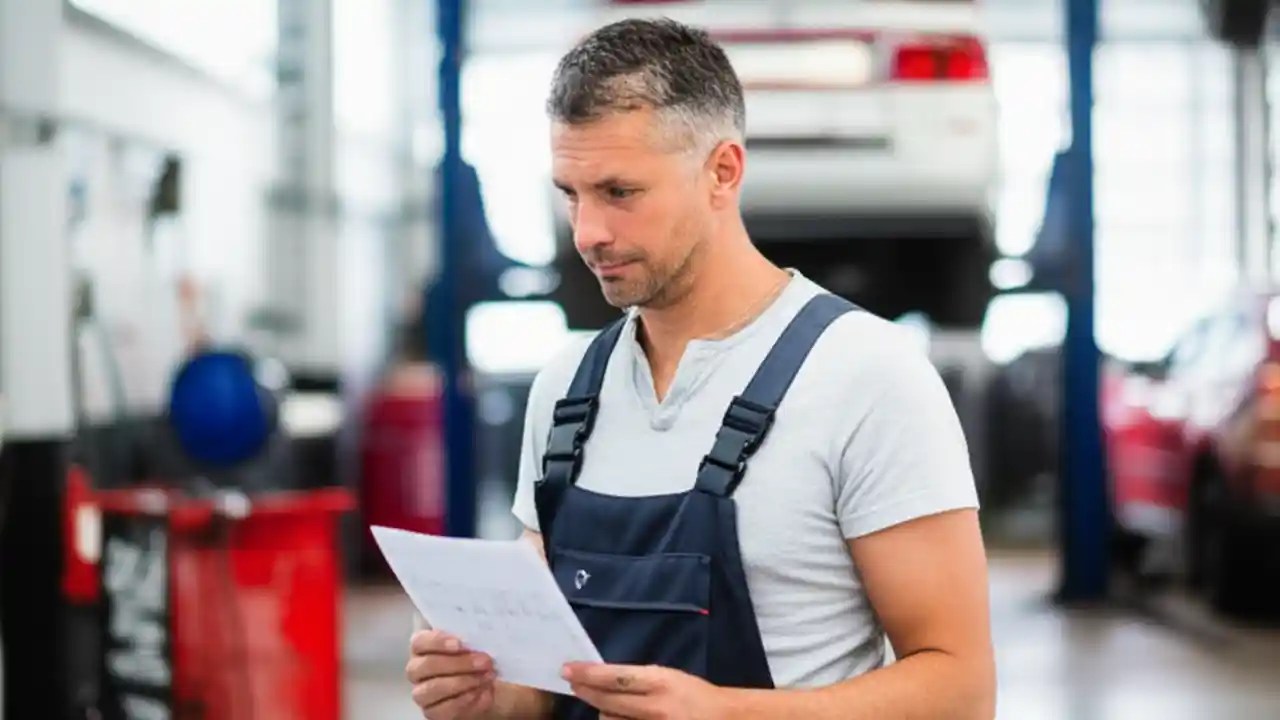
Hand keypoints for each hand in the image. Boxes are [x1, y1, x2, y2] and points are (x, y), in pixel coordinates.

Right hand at [406, 630, 496, 718]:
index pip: (419, 642)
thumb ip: (470, 637)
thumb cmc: (473, 656)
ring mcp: (422, 693)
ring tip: (486, 677)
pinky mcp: (432, 712)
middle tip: (484, 662)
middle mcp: (417, 670)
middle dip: (458, 663)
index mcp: (422, 647)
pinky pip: (444, 710)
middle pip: (426, 666)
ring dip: (463, 682)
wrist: (484, 681)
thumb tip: (478, 636)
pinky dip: (465, 701)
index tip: (460, 644)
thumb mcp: (473, 642)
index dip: (437, 642)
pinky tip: (482, 692)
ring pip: (433, 689)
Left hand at [562, 662, 727, 719]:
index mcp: (660, 683)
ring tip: (603, 703)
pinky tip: (616, 717)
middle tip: (572, 682)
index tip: (567, 669)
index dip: (587, 673)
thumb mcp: (669, 677)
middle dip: (585, 690)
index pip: (614, 677)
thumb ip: (640, 680)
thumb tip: (606, 679)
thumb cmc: (695, 696)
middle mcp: (654, 707)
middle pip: (606, 700)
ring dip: (602, 711)